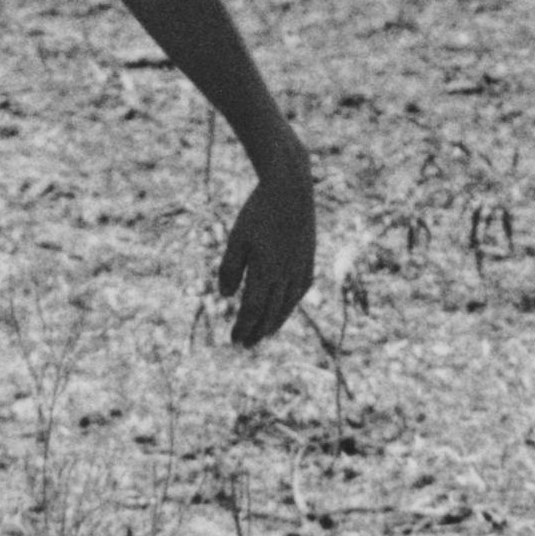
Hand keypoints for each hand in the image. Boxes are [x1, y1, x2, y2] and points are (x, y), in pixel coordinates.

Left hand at [217, 136, 316, 347]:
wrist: (290, 189)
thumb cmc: (258, 212)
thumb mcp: (236, 239)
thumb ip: (230, 269)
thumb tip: (226, 296)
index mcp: (266, 271)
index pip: (253, 309)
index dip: (244, 327)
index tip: (234, 339)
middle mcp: (286, 274)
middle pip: (271, 313)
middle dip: (257, 331)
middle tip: (246, 345)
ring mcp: (300, 268)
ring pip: (288, 305)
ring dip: (275, 322)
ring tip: (264, 334)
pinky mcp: (308, 259)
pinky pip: (301, 290)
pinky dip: (291, 304)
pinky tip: (285, 308)